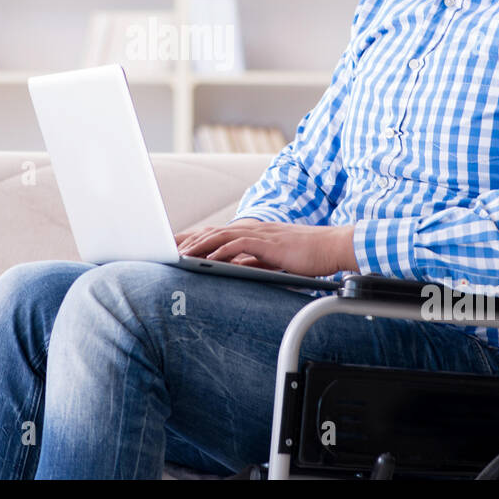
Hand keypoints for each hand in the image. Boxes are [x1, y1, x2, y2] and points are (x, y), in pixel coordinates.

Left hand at [174, 219, 355, 277]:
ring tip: (179, 255)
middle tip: (164, 247)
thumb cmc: (308, 255)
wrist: (334, 246)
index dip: (194, 239)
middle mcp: (254, 229)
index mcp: (254, 232)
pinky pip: (240, 245)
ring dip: (199, 245)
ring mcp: (261, 234)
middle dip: (187, 239)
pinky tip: (208, 260)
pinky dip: (221, 251)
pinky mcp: (270, 243)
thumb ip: (253, 262)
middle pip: (213, 232)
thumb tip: (232, 269)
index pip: (217, 233)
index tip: (174, 247)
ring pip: (222, 236)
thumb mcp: (274, 260)